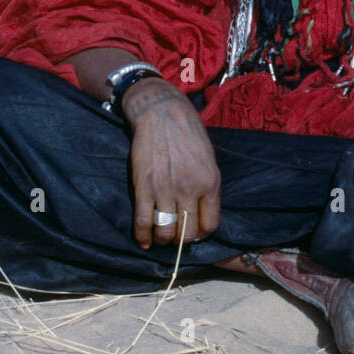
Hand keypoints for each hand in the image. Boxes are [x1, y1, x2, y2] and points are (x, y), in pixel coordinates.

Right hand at [122, 77, 221, 249]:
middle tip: (178, 234)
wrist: (161, 114)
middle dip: (183, 240)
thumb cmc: (187, 134)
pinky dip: (143, 236)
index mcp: (209, 183)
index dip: (202, 233)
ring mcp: (165, 190)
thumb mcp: (209, 159)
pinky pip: (143, 222)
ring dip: (164, 240)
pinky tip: (145, 240)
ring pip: (166, 233)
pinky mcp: (144, 187)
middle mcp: (189, 189)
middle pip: (188, 234)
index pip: (210, 225)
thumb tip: (203, 213)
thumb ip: (207, 187)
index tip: (196, 230)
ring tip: (162, 236)